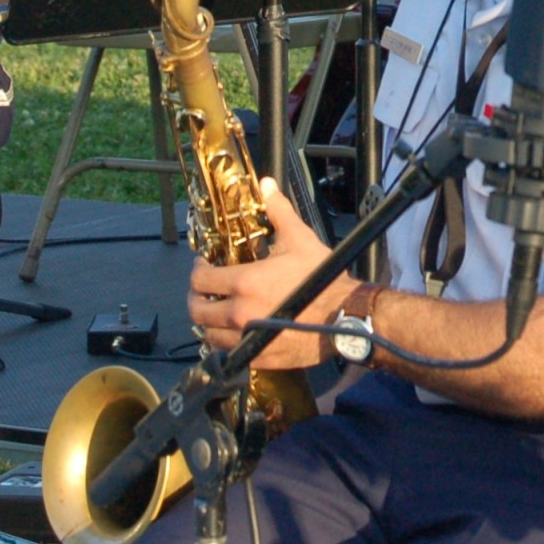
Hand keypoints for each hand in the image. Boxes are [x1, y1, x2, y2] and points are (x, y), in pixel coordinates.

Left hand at [186, 179, 359, 369]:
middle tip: (205, 289)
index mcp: (245, 283)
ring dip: (208, 321)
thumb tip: (266, 185)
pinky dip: (225, 341)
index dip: (197, 270)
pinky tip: (234, 330)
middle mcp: (239, 314)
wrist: (345, 317)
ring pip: (209, 334)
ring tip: (216, 310)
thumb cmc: (322, 278)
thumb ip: (278, 211)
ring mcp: (247, 340)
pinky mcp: (258, 358)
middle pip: (197, 310)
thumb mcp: (299, 239)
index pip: (200, 280)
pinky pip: (228, 352)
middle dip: (197, 297)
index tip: (204, 265)